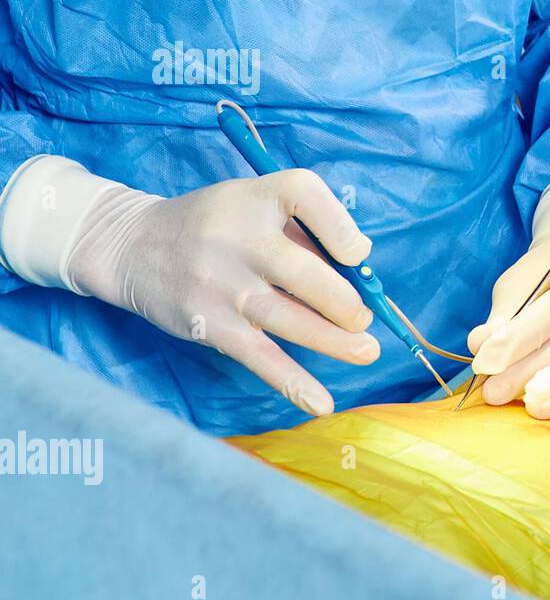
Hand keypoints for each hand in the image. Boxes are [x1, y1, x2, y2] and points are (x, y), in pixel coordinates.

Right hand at [66, 169, 379, 416]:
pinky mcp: (212, 326)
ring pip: (288, 319)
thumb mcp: (255, 204)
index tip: (357, 255)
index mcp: (256, 196)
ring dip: (335, 341)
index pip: (305, 195)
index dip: (341, 227)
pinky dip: (294, 384)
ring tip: (366, 351)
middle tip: (363, 319)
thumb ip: (306, 231)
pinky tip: (322, 403)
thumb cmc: (219, 225)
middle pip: (303, 272)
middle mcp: (236, 238)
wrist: (133, 246)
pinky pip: (260, 358)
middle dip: (344, 302)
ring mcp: (222, 285)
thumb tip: (363, 273)